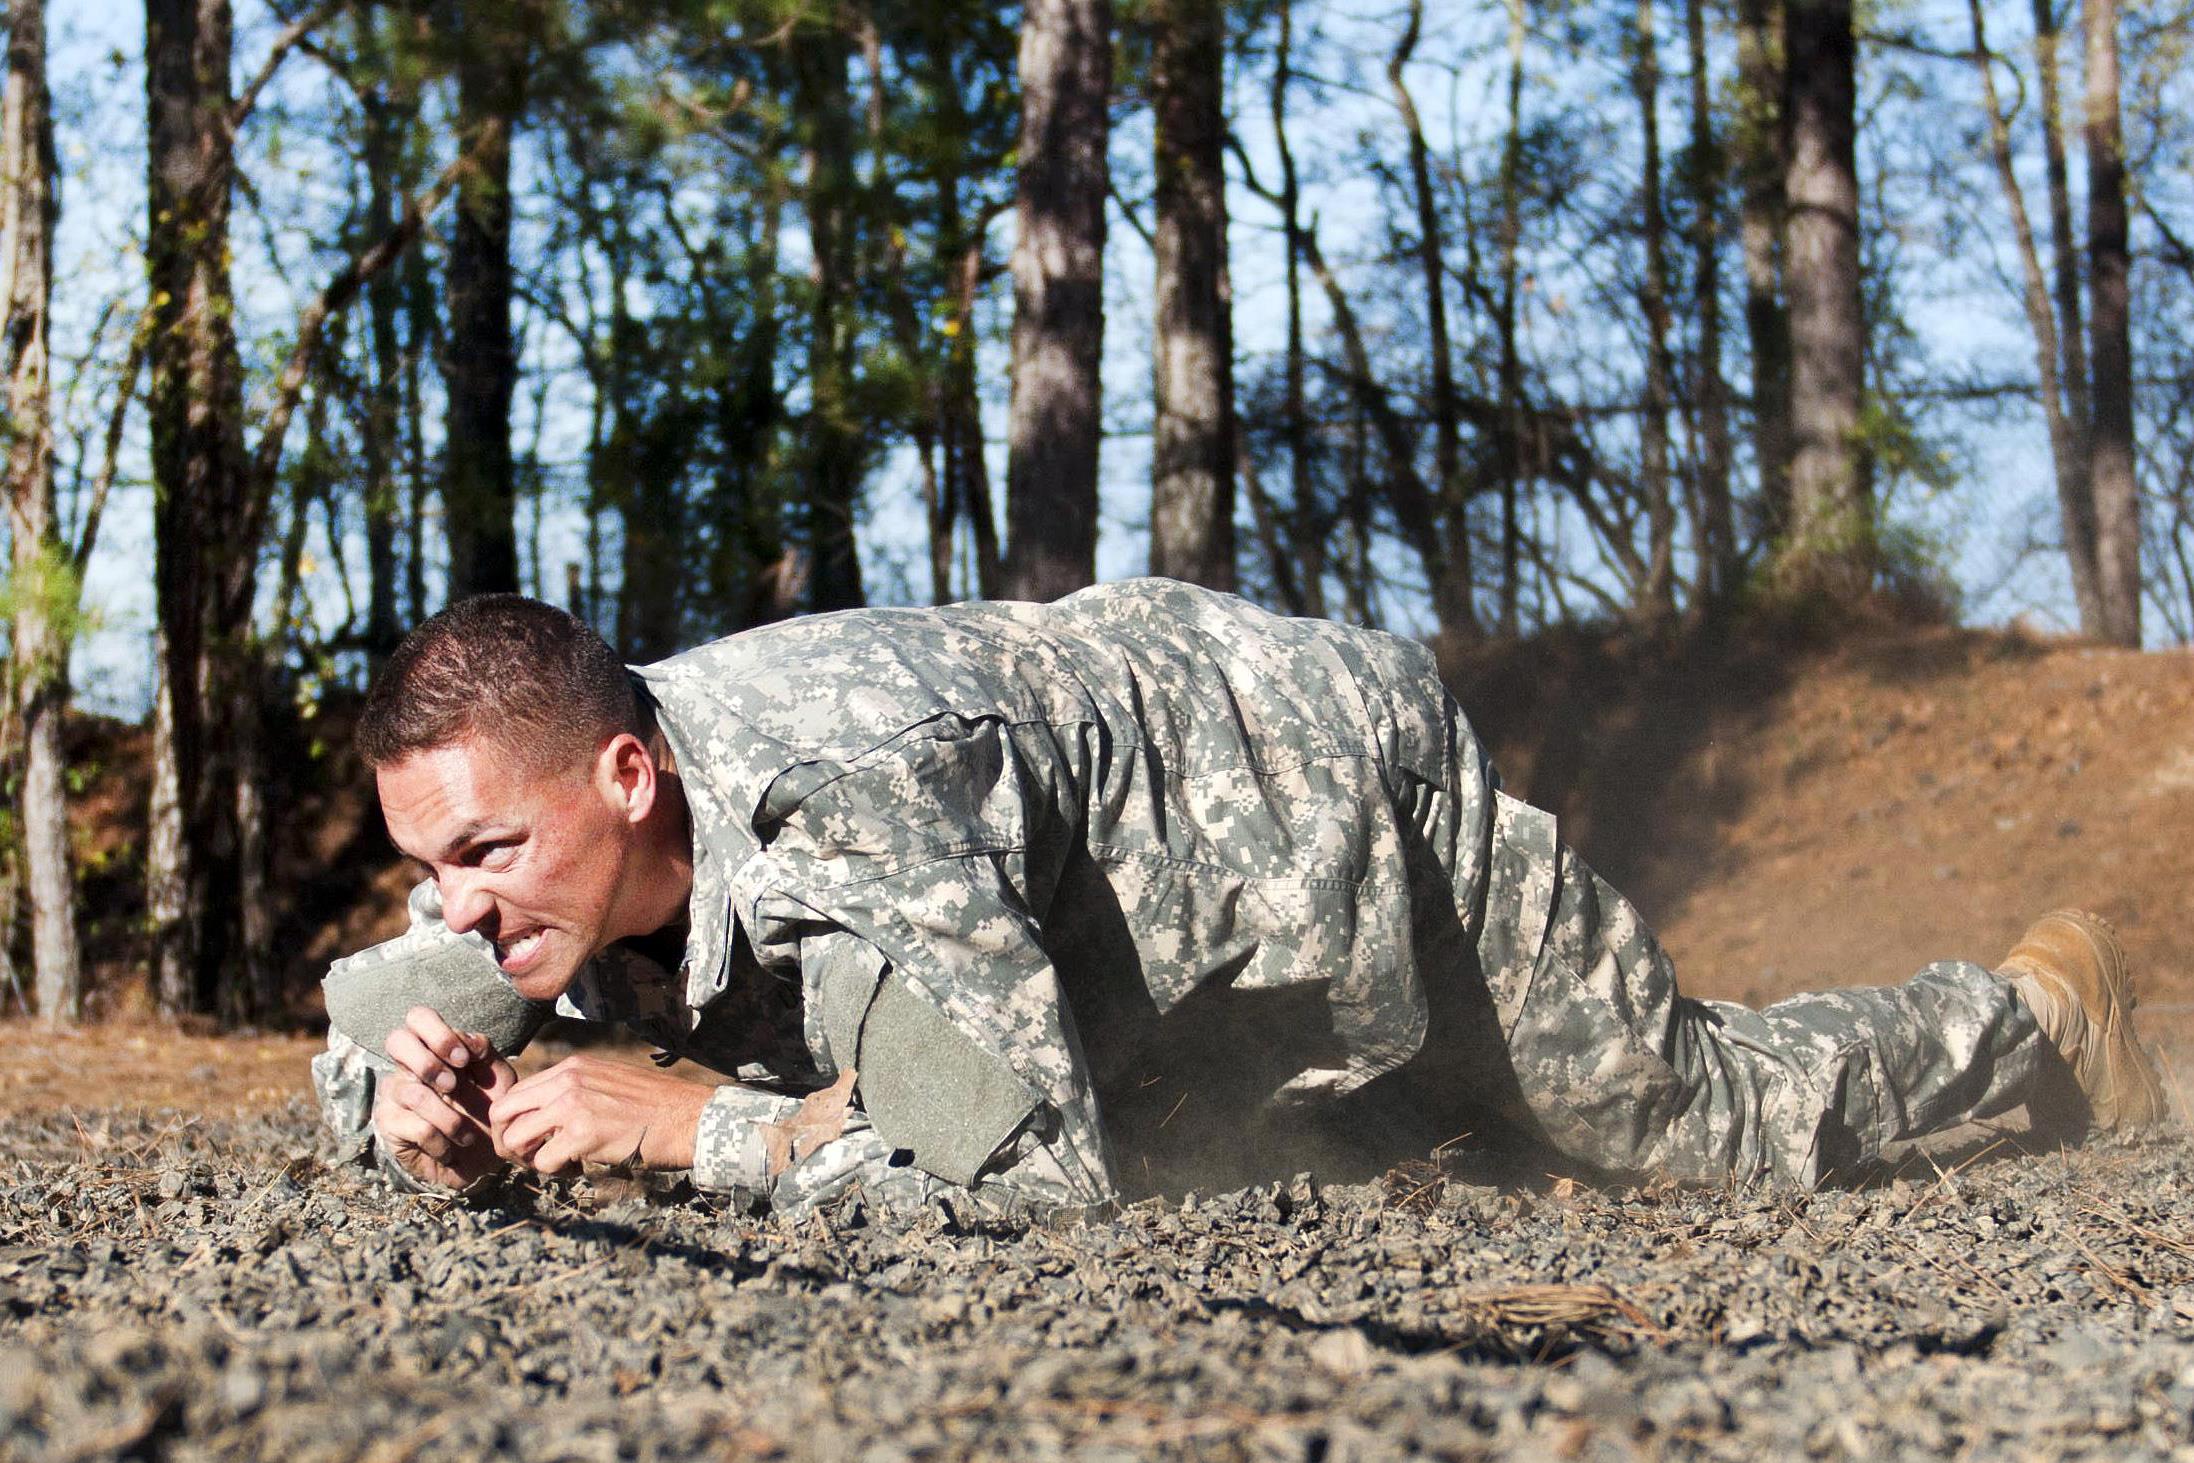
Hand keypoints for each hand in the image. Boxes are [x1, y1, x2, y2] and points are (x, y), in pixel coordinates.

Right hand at [374, 1008, 516, 1188]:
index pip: (418, 1017)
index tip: (464, 1059)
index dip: (439, 1033)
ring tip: (466, 1135)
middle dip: (430, 1063)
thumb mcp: (498, 1080)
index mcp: (433, 1049)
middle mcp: (408, 1067)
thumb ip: (486, 1054)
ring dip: (449, 1118)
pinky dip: (442, 1141)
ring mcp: (394, 1095)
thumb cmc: (487, 1113)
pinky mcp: (390, 1125)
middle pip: (397, 1040)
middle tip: (454, 1086)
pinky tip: (450, 1149)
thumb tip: (468, 1040)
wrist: (479, 1162)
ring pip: (414, 1093)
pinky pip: (416, 1127)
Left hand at [488, 1054, 713, 1176]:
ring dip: (531, 1157)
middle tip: (535, 1154)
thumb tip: (544, 1113)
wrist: (689, 1118)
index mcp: (572, 1067)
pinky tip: (581, 1167)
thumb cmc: (655, 1106)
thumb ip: (575, 1089)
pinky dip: (557, 1172)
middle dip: (511, 1139)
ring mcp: (572, 1106)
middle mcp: (566, 1081)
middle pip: (503, 1113)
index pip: (516, 1092)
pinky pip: (544, 1163)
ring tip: (559, 1161)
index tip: (534, 1137)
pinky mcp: (582, 1134)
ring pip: (515, 1139)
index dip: (516, 1120)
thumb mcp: (609, 1080)